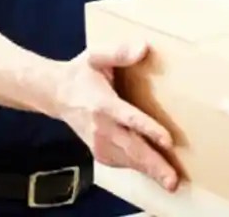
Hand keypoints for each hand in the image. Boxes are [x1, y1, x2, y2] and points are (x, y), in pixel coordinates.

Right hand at [54, 42, 178, 190]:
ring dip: (149, 171)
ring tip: (170, 181)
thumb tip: (144, 48)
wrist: (55, 94)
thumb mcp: (96, 55)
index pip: (129, 118)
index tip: (167, 141)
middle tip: (173, 180)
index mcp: (102, 103)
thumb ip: (119, 52)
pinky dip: (137, 169)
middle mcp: (100, 127)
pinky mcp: (98, 151)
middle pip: (131, 148)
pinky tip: (154, 172)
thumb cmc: (81, 73)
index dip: (148, 129)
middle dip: (153, 164)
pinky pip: (121, 163)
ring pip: (127, 160)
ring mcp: (98, 142)